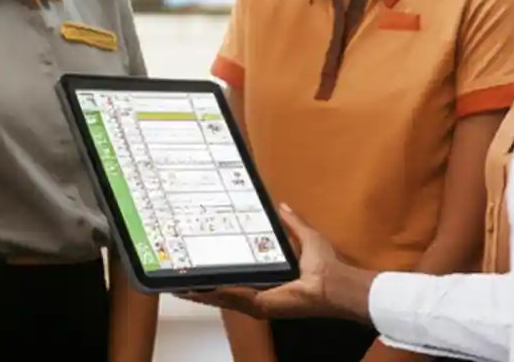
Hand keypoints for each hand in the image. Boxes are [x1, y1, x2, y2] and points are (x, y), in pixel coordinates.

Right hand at [181, 204, 362, 320]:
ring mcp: (259, 301)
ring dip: (201, 293)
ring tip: (181, 287)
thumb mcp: (305, 236)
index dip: (218, 272)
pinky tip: (197, 290)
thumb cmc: (326, 265)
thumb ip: (292, 223)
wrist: (333, 284)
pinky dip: (215, 294)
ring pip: (223, 297)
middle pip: (224, 290)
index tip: (201, 264)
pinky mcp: (260, 305)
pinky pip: (233, 299)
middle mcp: (261, 292)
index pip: (237, 277)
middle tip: (180, 281)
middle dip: (201, 287)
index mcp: (269, 278)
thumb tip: (283, 207)